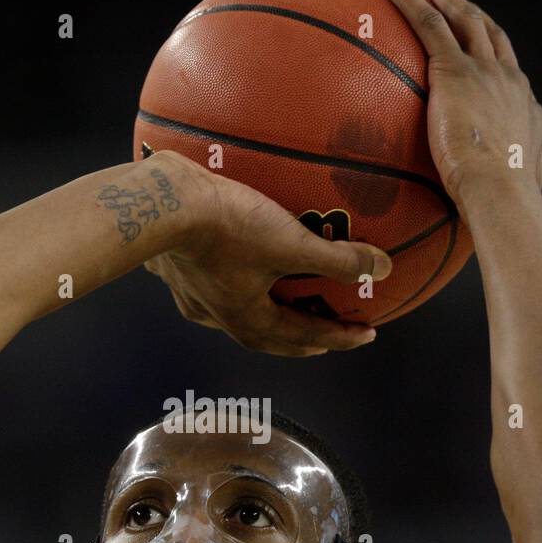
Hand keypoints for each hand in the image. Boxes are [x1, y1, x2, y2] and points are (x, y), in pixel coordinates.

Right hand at [143, 151, 390, 356]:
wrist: (159, 204)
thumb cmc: (227, 226)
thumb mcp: (290, 242)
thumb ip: (339, 259)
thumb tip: (383, 269)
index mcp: (249, 320)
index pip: (305, 337)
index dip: (341, 336)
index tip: (367, 334)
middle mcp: (219, 318)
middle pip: (269, 338)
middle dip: (301, 338)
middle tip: (326, 335)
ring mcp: (193, 298)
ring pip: (235, 317)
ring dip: (263, 317)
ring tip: (279, 306)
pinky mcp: (174, 272)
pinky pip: (209, 289)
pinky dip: (230, 289)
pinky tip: (227, 272)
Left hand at [380, 0, 541, 207]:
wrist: (502, 193)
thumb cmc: (502, 204)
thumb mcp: (506, 189)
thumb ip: (493, 184)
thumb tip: (480, 204)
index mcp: (522, 106)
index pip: (506, 66)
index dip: (491, 49)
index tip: (478, 42)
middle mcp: (509, 80)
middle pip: (487, 31)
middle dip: (467, 10)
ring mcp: (485, 71)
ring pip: (462, 18)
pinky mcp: (456, 71)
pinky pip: (430, 24)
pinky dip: (411, 0)